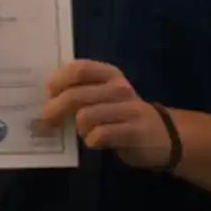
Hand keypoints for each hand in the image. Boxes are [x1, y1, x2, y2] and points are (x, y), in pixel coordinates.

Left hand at [38, 60, 171, 169]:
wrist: (164, 135)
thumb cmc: (124, 114)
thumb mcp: (106, 95)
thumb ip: (82, 91)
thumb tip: (48, 97)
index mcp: (110, 74)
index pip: (80, 69)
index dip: (59, 80)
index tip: (48, 93)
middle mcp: (119, 88)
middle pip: (76, 95)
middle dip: (55, 110)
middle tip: (47, 121)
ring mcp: (128, 109)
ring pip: (85, 117)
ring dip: (78, 128)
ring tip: (85, 132)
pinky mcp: (133, 131)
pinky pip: (99, 135)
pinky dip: (92, 141)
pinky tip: (97, 141)